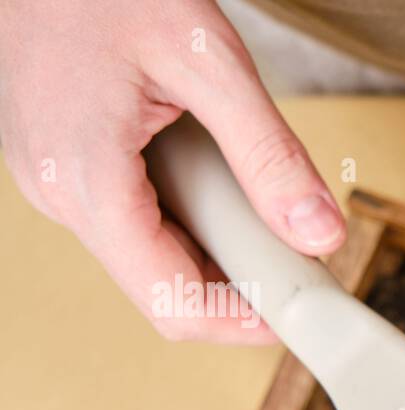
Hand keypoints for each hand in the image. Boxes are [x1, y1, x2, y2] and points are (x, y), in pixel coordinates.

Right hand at [0, 0, 345, 341]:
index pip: (171, 303)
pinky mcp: (62, 162)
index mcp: (87, 182)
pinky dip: (184, 217)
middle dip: (236, 288)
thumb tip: (320, 234)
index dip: (243, 323)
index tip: (301, 315)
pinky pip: (131, 218)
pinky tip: (217, 181)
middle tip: (299, 260)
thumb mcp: (208, 60)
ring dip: (212, 250)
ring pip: (148, 256)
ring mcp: (54, 180)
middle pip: (161, 288)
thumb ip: (268, 154)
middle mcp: (58, 194)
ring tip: (263, 210)